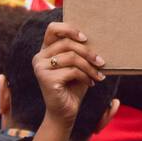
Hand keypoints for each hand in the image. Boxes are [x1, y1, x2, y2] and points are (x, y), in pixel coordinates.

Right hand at [24, 21, 105, 140]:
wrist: (66, 112)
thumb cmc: (74, 86)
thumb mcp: (78, 65)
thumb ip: (80, 50)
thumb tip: (95, 35)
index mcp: (45, 50)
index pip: (53, 28)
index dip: (69, 28)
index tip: (86, 38)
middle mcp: (39, 57)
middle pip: (67, 43)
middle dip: (88, 52)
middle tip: (101, 62)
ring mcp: (40, 67)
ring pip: (72, 57)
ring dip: (89, 66)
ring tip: (98, 75)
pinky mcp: (45, 79)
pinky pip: (72, 71)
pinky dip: (86, 76)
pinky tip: (91, 83)